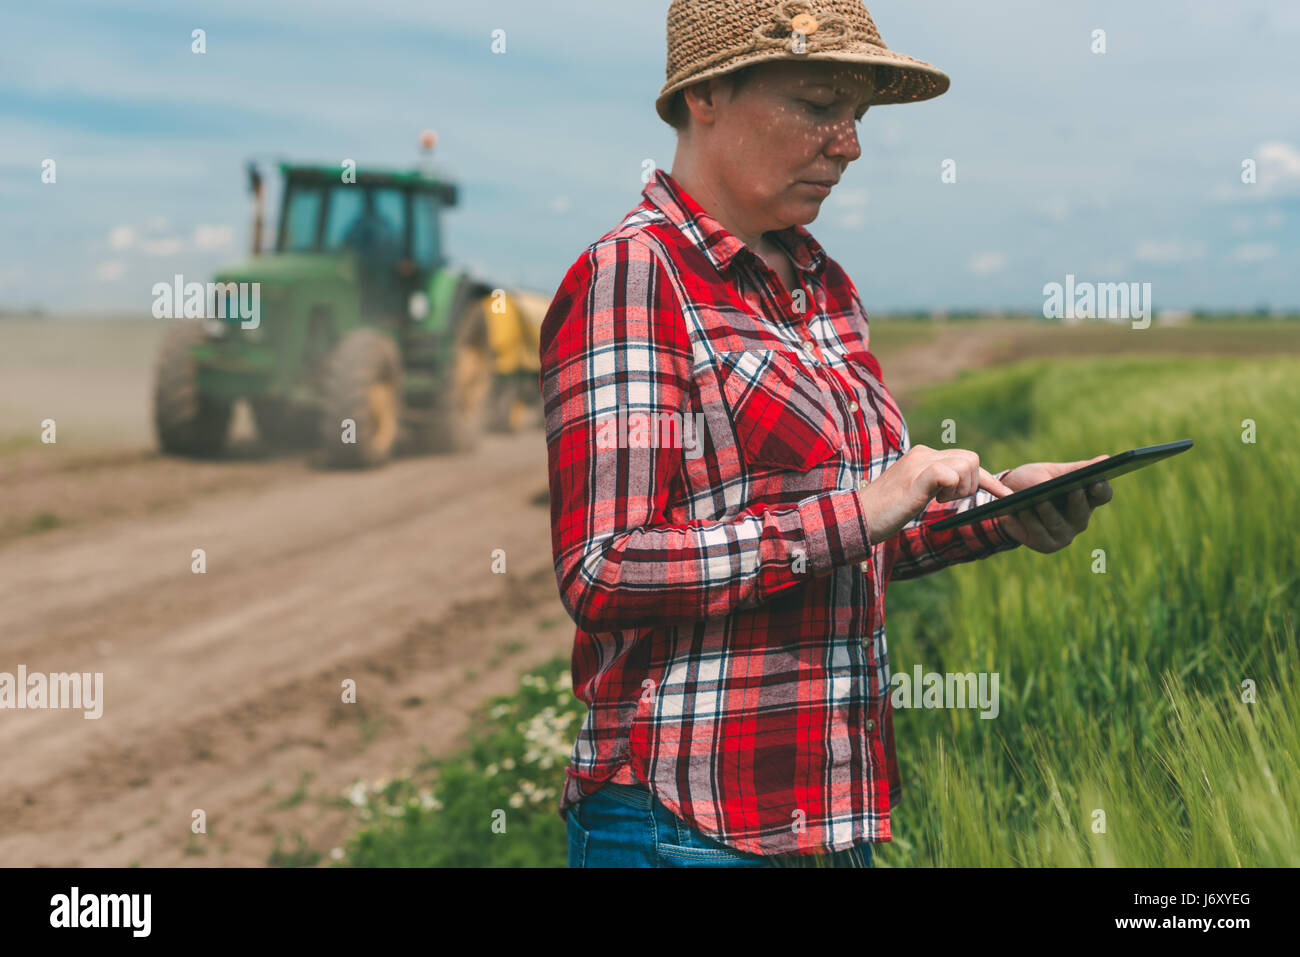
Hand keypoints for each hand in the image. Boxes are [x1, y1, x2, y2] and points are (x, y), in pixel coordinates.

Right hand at [858, 444, 1012, 543]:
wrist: (858, 518)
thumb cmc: (884, 512)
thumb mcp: (915, 494)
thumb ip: (935, 484)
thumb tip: (957, 485)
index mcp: (923, 456)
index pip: (964, 460)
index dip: (988, 479)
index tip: (1006, 494)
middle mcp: (923, 454)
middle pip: (971, 459)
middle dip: (971, 484)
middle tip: (947, 501)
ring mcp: (920, 463)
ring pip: (967, 464)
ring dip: (961, 489)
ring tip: (937, 501)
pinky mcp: (918, 475)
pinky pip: (951, 474)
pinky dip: (952, 488)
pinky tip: (934, 499)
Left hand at [994, 455, 1113, 552]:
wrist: (1003, 497)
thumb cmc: (1033, 481)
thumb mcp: (1052, 471)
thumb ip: (1075, 469)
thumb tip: (1105, 460)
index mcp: (1086, 498)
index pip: (1103, 495)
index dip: (1101, 489)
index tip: (1095, 481)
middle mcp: (1080, 518)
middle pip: (1081, 511)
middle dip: (1076, 500)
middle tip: (1073, 488)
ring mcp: (1065, 534)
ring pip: (1057, 522)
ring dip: (1046, 510)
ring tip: (1037, 500)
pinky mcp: (1047, 544)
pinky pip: (1039, 532)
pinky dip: (1029, 520)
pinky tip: (1021, 510)